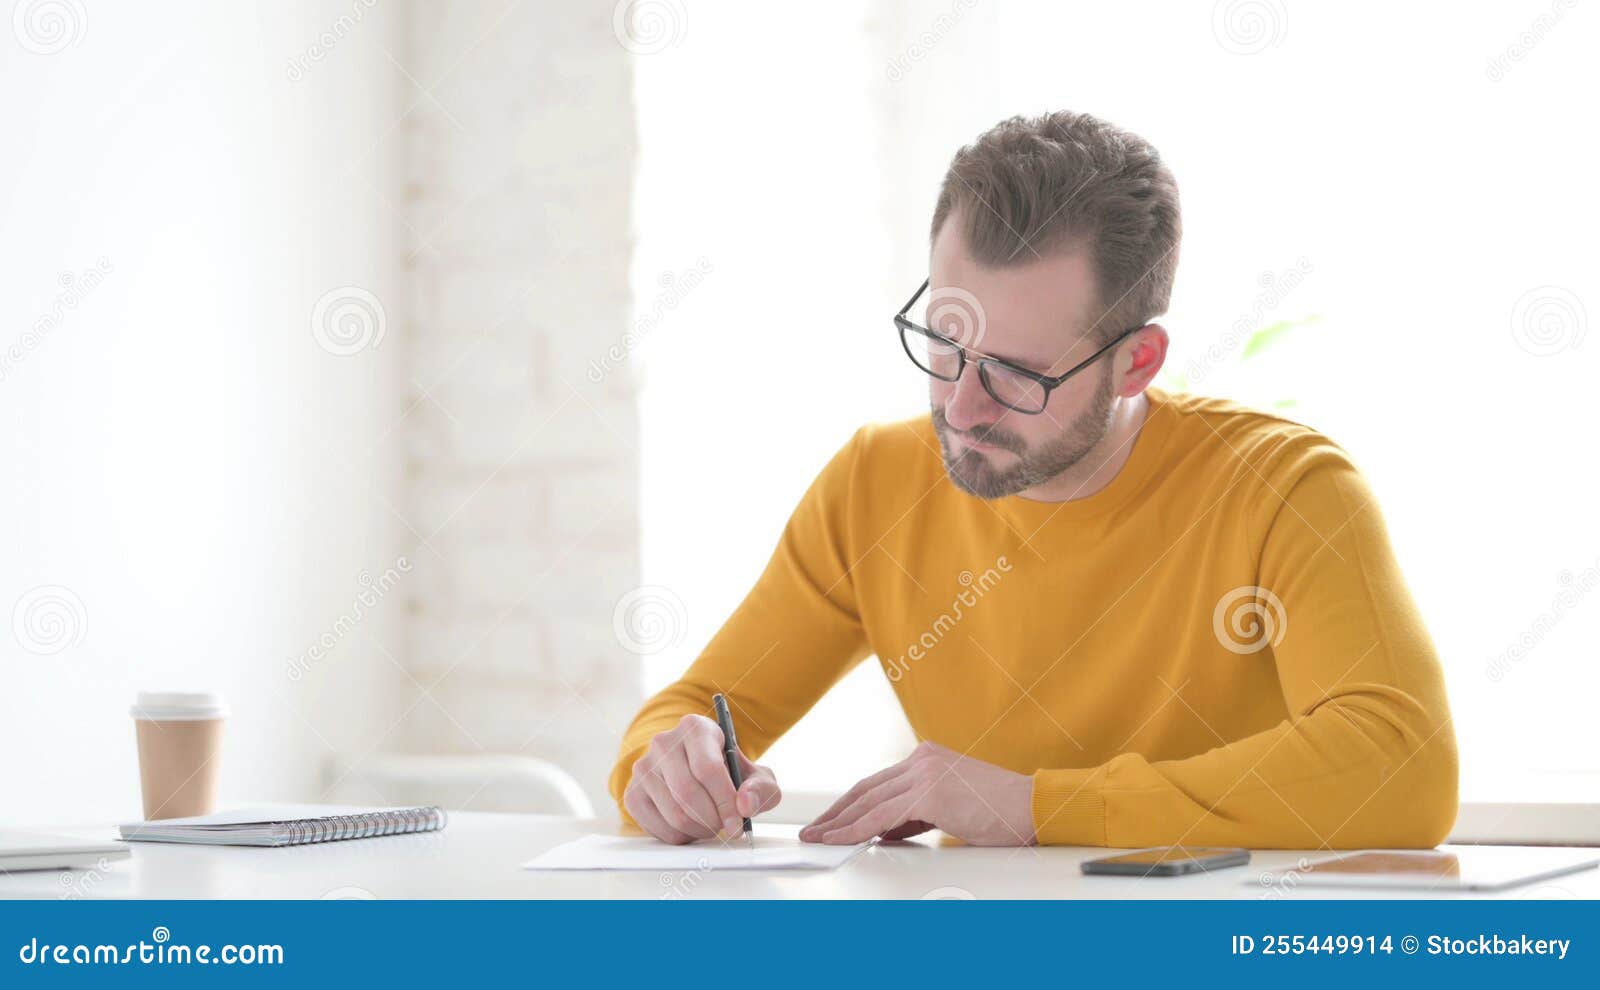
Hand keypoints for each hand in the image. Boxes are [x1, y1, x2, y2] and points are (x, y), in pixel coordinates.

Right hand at [623, 713, 781, 843]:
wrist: (700, 772)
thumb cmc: (730, 773)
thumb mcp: (756, 776)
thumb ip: (760, 789)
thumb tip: (745, 805)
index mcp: (696, 727)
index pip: (708, 768)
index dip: (725, 801)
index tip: (738, 824)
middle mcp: (664, 742)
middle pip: (687, 793)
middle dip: (713, 819)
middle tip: (725, 826)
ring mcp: (644, 767)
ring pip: (674, 814)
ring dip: (699, 830)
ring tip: (711, 824)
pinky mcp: (633, 792)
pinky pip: (657, 827)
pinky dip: (680, 836)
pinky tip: (691, 826)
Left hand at [799, 741, 1036, 846]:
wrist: (1032, 809)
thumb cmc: (1000, 813)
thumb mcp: (950, 807)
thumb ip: (917, 813)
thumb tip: (885, 830)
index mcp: (927, 757)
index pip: (877, 782)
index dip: (849, 802)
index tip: (829, 818)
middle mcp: (922, 759)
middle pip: (866, 788)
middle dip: (836, 812)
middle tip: (813, 829)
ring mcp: (924, 773)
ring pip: (868, 802)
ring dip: (839, 822)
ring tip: (818, 837)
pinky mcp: (929, 793)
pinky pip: (881, 816)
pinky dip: (855, 830)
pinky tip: (840, 840)